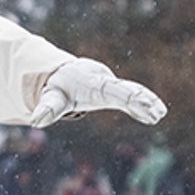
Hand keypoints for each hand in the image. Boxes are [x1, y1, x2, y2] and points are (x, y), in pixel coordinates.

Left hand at [29, 58, 166, 127]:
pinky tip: (156, 115)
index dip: (126, 96)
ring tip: (159, 114)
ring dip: (147, 101)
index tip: (141, 102)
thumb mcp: (51, 98)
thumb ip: (46, 108)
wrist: (68, 74)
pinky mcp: (116, 92)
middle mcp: (106, 82)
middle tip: (155, 110)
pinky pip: (133, 96)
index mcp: (91, 83)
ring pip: (133, 90)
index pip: (111, 90)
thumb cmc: (59, 87)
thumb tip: (35, 120)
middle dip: (140, 98)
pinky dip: (144, 104)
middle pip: (126, 88)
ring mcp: (113, 86)